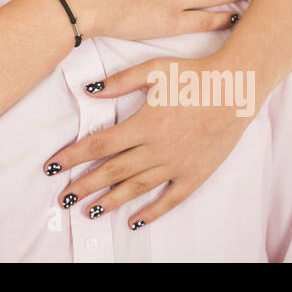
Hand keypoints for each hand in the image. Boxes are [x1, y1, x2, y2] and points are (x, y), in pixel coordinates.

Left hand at [42, 52, 257, 227]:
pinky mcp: (195, 174)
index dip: (74, 156)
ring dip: (110, 201)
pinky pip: (170, 200)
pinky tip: (134, 221)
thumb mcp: (154, 70)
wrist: (237, 88)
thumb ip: (120, 81)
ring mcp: (177, 164)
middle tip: (63, 199)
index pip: (100, 144)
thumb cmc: (195, 75)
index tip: (54, 166)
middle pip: (113, 171)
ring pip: (136, 188)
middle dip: (84, 185)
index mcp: (144, 123)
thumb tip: (89, 89)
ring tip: (88, 212)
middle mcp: (157, 148)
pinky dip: (151, 213)